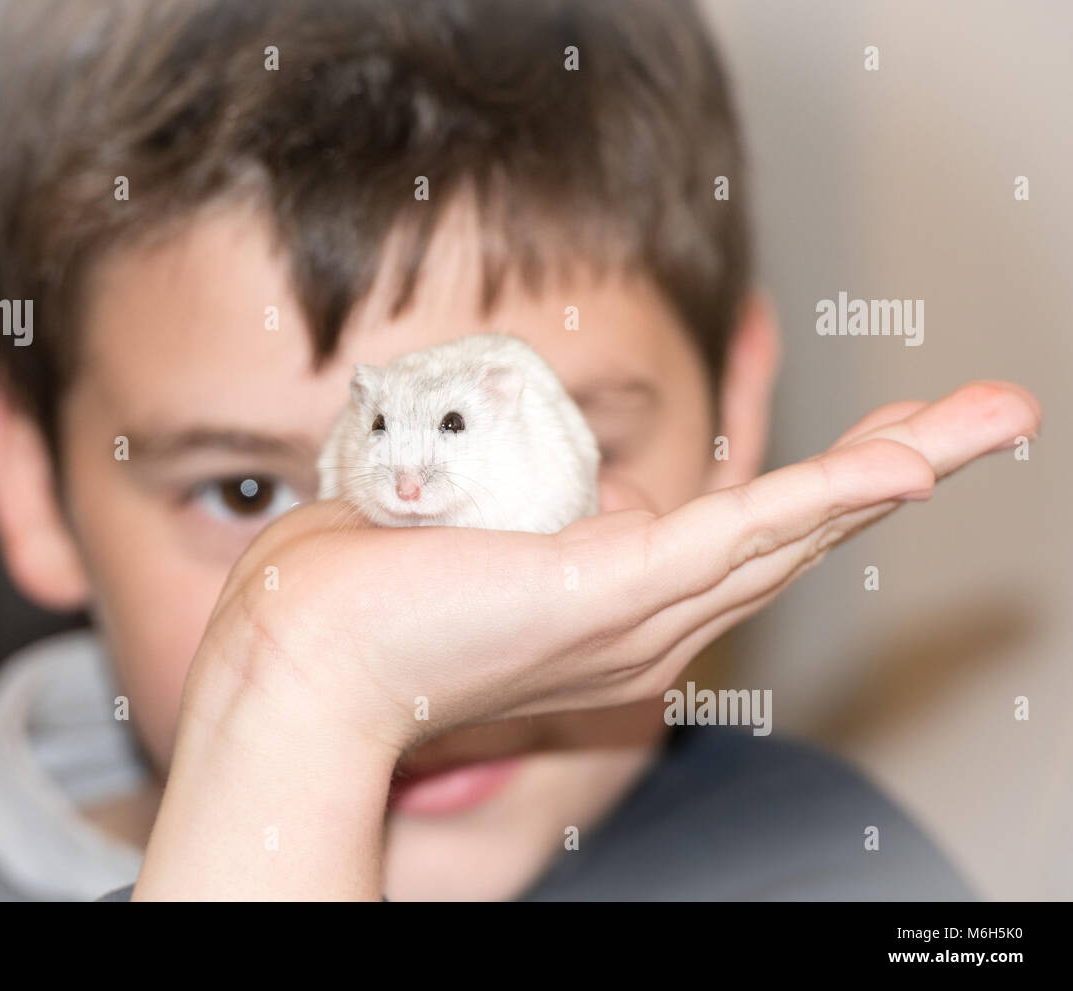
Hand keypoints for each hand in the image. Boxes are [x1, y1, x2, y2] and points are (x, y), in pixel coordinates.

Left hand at [189, 380, 1039, 749]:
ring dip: (899, 466)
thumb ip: (523, 504)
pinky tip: (904, 461)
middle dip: (893, 468)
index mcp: (614, 604)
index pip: (739, 534)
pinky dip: (828, 495)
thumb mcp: (464, 527)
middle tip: (980, 417)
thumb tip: (550, 482)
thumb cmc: (357, 595)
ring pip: (794, 528)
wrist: (302, 657)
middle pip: (794, 534)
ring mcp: (639, 612)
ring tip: (990, 418)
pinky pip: (742, 532)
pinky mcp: (614, 593)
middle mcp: (646, 620)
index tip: (876, 433)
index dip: (816, 484)